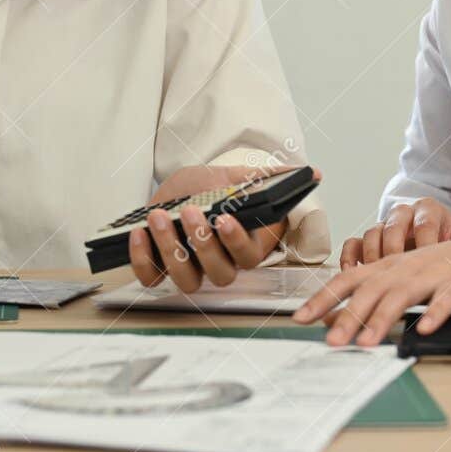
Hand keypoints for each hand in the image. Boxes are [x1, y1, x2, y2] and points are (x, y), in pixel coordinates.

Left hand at [128, 165, 319, 291]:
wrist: (182, 189)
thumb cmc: (214, 186)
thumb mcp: (236, 175)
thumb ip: (269, 176)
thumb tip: (311, 172)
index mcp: (246, 247)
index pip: (247, 256)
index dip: (235, 241)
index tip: (224, 218)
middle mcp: (221, 264)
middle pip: (218, 272)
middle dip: (202, 243)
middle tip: (190, 212)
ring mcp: (191, 270)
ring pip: (186, 279)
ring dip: (171, 248)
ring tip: (159, 217)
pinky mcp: (161, 269)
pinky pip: (152, 277)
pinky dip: (143, 259)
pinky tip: (139, 233)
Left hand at [293, 224, 450, 346]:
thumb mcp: (413, 277)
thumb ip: (383, 295)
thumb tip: (349, 321)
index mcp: (392, 267)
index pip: (349, 279)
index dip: (324, 297)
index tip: (300, 318)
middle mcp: (408, 267)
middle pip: (370, 290)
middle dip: (347, 315)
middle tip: (329, 341)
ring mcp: (435, 274)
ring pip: (402, 294)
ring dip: (382, 319)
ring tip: (366, 343)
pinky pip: (447, 298)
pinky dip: (435, 313)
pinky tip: (424, 329)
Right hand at [340, 196, 450, 265]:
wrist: (449, 249)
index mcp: (431, 210)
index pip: (425, 223)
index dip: (425, 245)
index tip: (428, 265)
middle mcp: (406, 214)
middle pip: (394, 225)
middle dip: (395, 250)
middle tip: (398, 271)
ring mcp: (385, 226)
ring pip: (373, 232)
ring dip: (374, 256)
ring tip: (378, 276)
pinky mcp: (370, 241)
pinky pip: (354, 242)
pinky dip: (352, 257)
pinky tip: (354, 273)